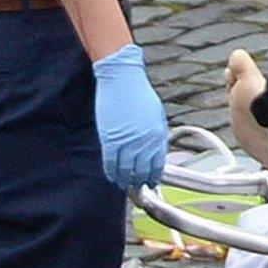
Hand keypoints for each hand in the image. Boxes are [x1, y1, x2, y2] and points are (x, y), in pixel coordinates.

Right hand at [92, 43, 166, 188]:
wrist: (122, 80)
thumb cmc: (140, 95)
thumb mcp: (157, 115)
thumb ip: (158, 134)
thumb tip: (157, 151)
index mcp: (158, 135)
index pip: (158, 165)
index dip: (154, 176)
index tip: (152, 182)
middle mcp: (144, 142)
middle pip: (141, 170)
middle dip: (140, 181)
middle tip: (137, 187)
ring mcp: (126, 142)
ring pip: (125, 170)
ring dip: (125, 180)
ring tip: (125, 185)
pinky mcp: (109, 139)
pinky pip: (110, 162)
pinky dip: (111, 172)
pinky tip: (112, 177)